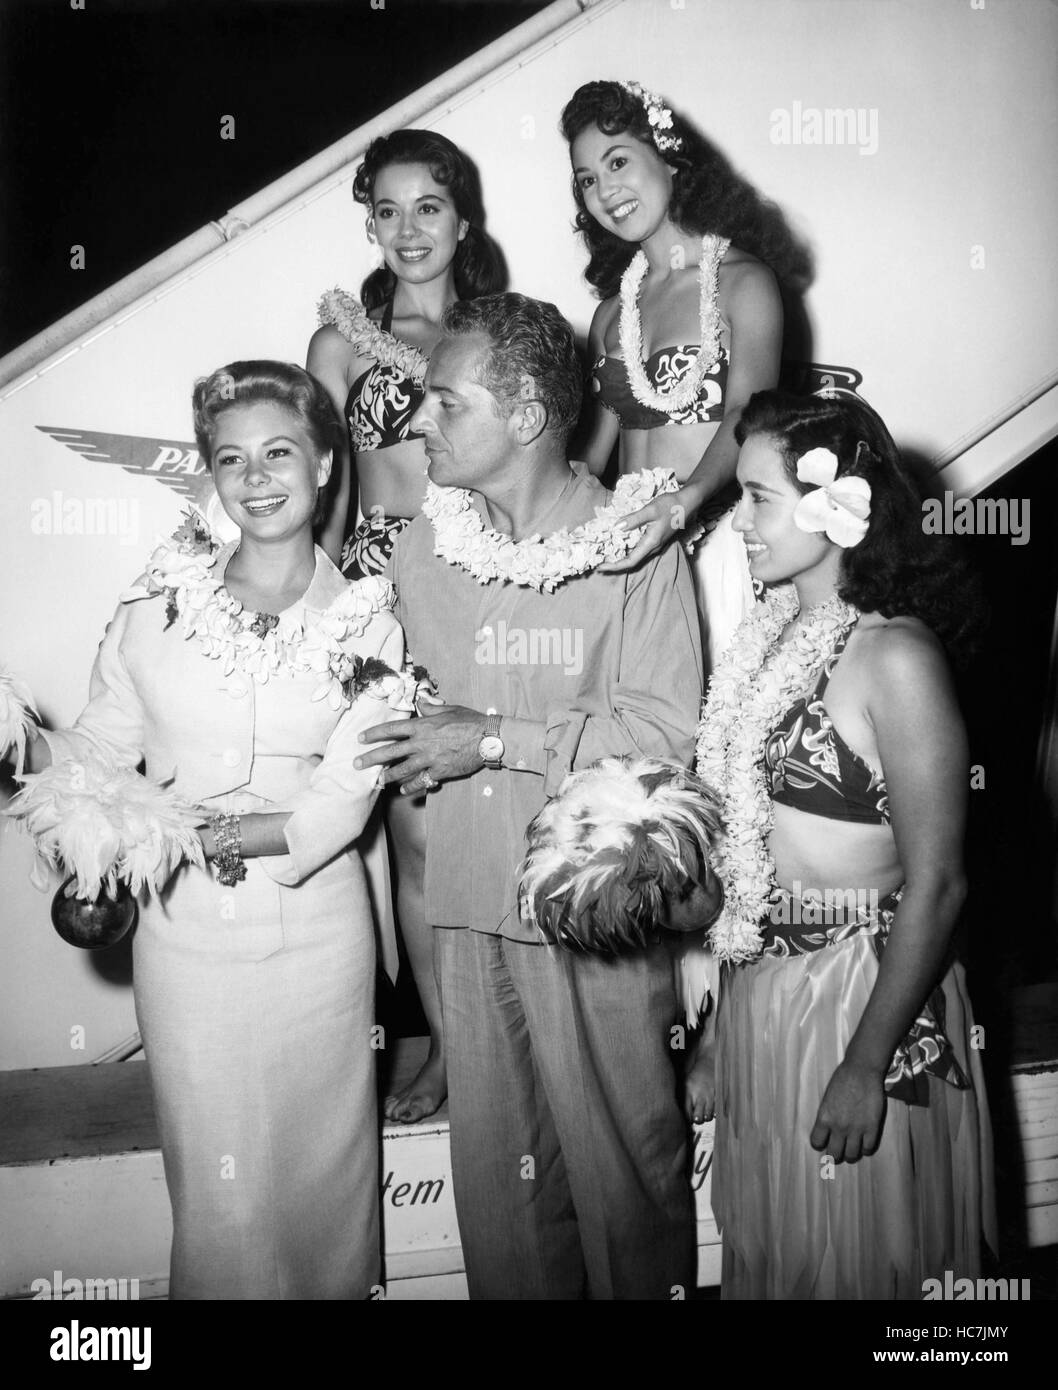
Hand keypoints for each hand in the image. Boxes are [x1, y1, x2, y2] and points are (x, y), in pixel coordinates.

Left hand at [355, 703, 486, 794]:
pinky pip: (421, 781)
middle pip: (390, 752)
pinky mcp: (439, 771)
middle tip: (357, 764)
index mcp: (422, 726)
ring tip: (378, 780)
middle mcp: (421, 743)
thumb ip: (431, 708)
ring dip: (388, 775)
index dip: (374, 734)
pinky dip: (411, 786)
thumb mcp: (449, 709)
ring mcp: (429, 759)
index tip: (361, 739)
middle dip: (371, 758)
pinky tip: (403, 789)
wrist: (486, 738)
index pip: (391, 730)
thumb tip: (420, 703)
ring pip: (402, 769)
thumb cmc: (469, 721)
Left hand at [599, 484, 698, 572]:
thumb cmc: (671, 505)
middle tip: (599, 564)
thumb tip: (616, 527)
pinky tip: (619, 544)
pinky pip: (640, 549)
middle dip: (615, 565)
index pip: (630, 561)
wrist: (689, 502)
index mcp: (651, 543)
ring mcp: (656, 544)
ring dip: (621, 558)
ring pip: (636, 556)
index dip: (614, 566)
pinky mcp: (656, 539)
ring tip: (606, 556)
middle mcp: (654, 547)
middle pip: (632, 562)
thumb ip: (634, 519)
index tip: (601, 567)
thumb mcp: (650, 510)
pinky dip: (627, 550)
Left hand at [809, 1060, 885, 1163]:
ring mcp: (856, 1129)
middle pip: (834, 1154)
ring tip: (852, 1150)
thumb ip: (827, 1116)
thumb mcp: (827, 1099)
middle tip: (838, 1151)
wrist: (861, 1071)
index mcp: (824, 1118)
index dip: (820, 1144)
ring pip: (852, 1155)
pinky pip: (868, 1149)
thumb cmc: (842, 1079)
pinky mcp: (872, 1128)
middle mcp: (838, 1127)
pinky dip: (865, 1149)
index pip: (816, 1142)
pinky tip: (864, 1143)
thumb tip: (828, 1131)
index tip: (824, 1142)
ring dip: (851, 1155)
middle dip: (835, 1155)